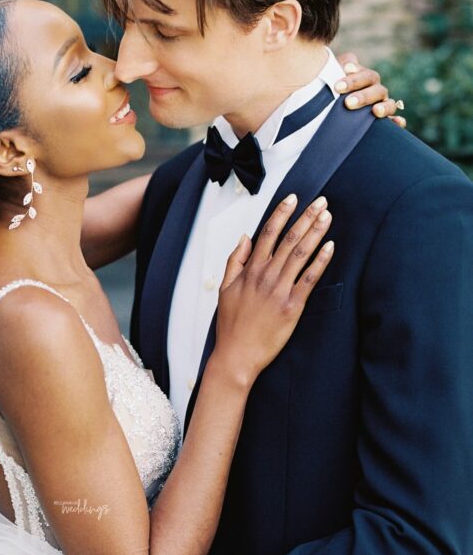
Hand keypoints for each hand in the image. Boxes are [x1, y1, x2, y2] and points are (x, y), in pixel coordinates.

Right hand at [212, 194, 333, 384]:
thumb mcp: (225, 289)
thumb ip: (235, 261)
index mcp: (250, 270)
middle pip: (289, 239)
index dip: (282, 213)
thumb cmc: (231, 325)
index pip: (268, 233)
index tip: (293, 198)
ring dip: (315, 232)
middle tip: (321, 202)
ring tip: (327, 216)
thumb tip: (245, 237)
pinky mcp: (293, 306)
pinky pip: (310, 279)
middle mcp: (265, 276)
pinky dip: (321, 261)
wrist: (237, 355)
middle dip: (306, 217)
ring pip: (301, 254)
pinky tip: (330, 247)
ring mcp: (280, 290)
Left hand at [335, 52, 405, 127]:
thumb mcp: (330, 79)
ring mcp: (382, 105)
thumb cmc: (330, 92)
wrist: (329, 115)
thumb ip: (336, 68)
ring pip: (389, 103)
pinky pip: (395, 121)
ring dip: (384, 107)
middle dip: (363, 96)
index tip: (339, 84)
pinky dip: (398, 121)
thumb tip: (347, 65)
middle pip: (376, 90)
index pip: (364, 75)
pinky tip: (398, 122)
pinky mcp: (385, 121)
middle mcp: (375, 90)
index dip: (354, 79)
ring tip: (376, 111)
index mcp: (364, 78)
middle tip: (348, 103)